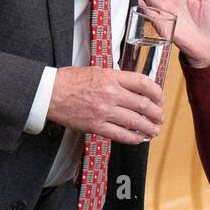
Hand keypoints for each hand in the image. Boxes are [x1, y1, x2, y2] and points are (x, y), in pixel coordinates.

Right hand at [46, 66, 163, 144]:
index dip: (156, 92)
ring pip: (135, 121)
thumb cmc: (70, 80)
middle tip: (160, 117)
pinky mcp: (96, 126)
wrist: (49, 93)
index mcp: (112, 77)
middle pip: (143, 104)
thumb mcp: (97, 71)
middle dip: (156, 113)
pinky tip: (139, 139)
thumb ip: (116, 78)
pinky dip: (133, 138)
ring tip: (154, 131)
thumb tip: (134, 87)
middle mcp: (111, 94)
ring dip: (149, 128)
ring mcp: (104, 111)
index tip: (159, 98)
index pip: (143, 83)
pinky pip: (120, 134)